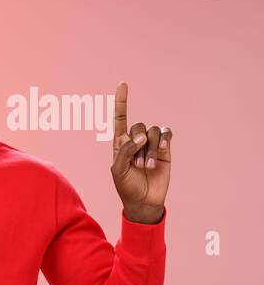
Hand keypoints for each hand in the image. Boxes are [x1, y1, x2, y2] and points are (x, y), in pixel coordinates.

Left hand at [111, 82, 170, 223]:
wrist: (144, 201)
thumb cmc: (127, 186)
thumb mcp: (119, 170)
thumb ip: (125, 150)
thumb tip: (140, 136)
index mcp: (119, 143)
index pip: (120, 118)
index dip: (121, 101)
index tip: (123, 84)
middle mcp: (135, 141)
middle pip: (138, 126)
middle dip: (138, 144)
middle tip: (136, 164)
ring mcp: (151, 144)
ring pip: (153, 132)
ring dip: (151, 148)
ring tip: (146, 166)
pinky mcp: (165, 149)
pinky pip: (166, 134)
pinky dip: (164, 141)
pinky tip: (162, 152)